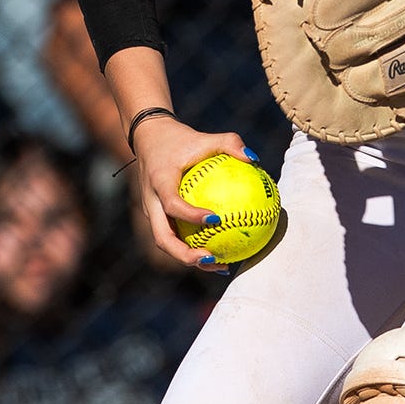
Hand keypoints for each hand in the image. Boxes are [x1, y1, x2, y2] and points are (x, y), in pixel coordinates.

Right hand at [129, 114, 257, 271]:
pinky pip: (174, 236)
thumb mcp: (205, 138)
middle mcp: (151, 203)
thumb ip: (230, 144)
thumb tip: (256, 159)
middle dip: (185, 255)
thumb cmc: (182, 140)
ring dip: (190, 258)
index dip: (190, 215)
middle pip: (163, 238)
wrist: (149, 139)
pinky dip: (192, 247)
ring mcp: (152, 213)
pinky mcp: (157, 218)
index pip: (172, 204)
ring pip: (167, 243)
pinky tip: (220, 252)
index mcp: (159, 183)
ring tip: (221, 265)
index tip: (215, 219)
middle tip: (213, 258)